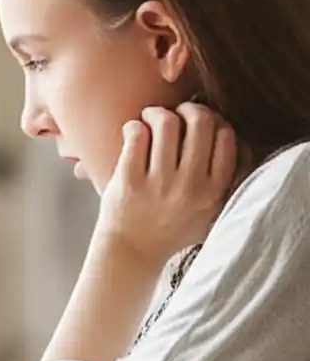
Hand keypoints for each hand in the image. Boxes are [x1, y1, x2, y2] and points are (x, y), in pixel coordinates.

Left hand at [95, 103, 237, 265]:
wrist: (133, 252)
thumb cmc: (172, 229)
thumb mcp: (211, 212)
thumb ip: (227, 182)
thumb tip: (232, 139)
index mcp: (214, 190)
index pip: (226, 137)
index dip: (214, 120)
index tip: (200, 122)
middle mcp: (190, 185)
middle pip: (200, 122)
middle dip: (188, 108)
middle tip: (176, 112)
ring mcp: (159, 183)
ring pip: (166, 123)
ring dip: (157, 112)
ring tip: (150, 116)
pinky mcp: (129, 181)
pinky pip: (136, 136)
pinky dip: (134, 126)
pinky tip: (133, 131)